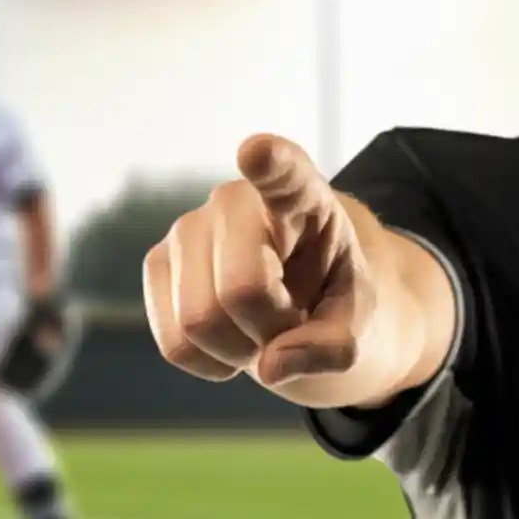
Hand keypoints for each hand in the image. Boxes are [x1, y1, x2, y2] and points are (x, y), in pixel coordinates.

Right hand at [143, 134, 373, 403]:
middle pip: (239, 289)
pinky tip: (230, 339)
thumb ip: (332, 347)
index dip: (271, 164)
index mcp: (304, 199)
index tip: (257, 150)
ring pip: (198, 321)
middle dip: (268, 328)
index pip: (287, 175)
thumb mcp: (360, 326)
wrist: (300, 298)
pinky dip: (207, 361)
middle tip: (291, 321)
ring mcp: (188, 228)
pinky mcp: (157, 263)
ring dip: (237, 349)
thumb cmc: (334, 300)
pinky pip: (174, 343)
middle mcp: (235, 200)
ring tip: (261, 328)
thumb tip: (271, 367)